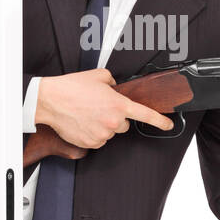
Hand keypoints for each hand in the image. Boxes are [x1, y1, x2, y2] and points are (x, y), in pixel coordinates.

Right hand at [37, 68, 175, 149]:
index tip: (169, 125)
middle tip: (100, 108)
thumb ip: (113, 82)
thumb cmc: (71, 88)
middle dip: (116, 117)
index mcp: (118, 105)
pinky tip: (82, 122)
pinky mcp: (91, 143)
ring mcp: (102, 135)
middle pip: (123, 124)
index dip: (160, 121)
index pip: (146, 115)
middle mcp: (113, 122)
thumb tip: (116, 88)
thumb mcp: (99, 76)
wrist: (50, 101)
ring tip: (87, 114)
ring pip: (110, 132)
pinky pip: (98, 140)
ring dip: (103, 125)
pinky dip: (93, 133)